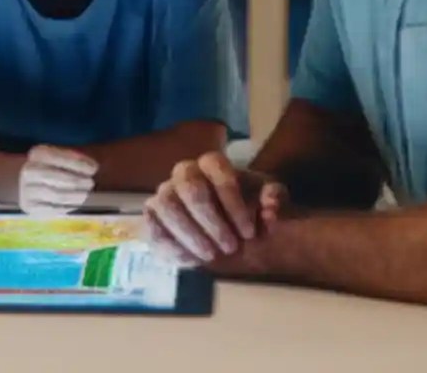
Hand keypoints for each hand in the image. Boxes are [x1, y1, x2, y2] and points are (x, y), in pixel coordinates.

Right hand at [18, 145, 97, 215]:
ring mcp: (27, 190)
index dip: (77, 163)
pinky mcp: (30, 207)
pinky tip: (76, 202)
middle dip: (78, 181)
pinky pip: (54, 208)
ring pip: (57, 194)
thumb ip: (76, 159)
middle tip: (90, 183)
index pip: (57, 156)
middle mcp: (29, 171)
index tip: (94, 168)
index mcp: (37, 154)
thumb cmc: (51, 168)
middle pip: (57, 176)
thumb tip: (92, 166)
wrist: (27, 185)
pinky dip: (68, 205)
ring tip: (85, 193)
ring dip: (76, 195)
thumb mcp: (61, 157)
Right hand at [142, 151, 289, 266]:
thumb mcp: (271, 203)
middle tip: (230, 247)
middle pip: (188, 187)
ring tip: (209, 256)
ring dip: (188, 233)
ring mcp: (165, 194)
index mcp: (212, 164)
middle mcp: (184, 174)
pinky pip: (151, 227)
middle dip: (210, 220)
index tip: (249, 232)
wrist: (232, 232)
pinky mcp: (153, 218)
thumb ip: (275, 198)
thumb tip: (270, 207)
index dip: (232, 199)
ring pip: (165, 205)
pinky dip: (170, 246)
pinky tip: (192, 262)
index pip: (215, 166)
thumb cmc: (250, 210)